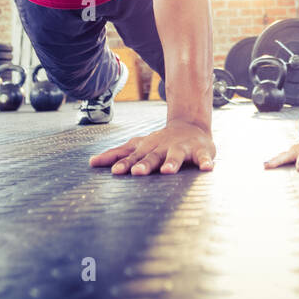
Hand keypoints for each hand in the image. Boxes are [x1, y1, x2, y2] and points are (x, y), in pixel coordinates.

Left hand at [90, 121, 215, 174]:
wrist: (190, 126)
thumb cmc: (160, 141)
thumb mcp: (139, 145)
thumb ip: (118, 154)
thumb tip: (91, 162)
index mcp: (148, 147)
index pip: (133, 156)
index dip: (124, 163)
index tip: (115, 172)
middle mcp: (163, 146)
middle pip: (153, 156)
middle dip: (145, 164)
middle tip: (137, 172)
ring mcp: (182, 148)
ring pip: (176, 155)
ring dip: (172, 163)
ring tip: (167, 171)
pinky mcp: (200, 151)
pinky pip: (204, 157)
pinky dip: (206, 162)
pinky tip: (207, 168)